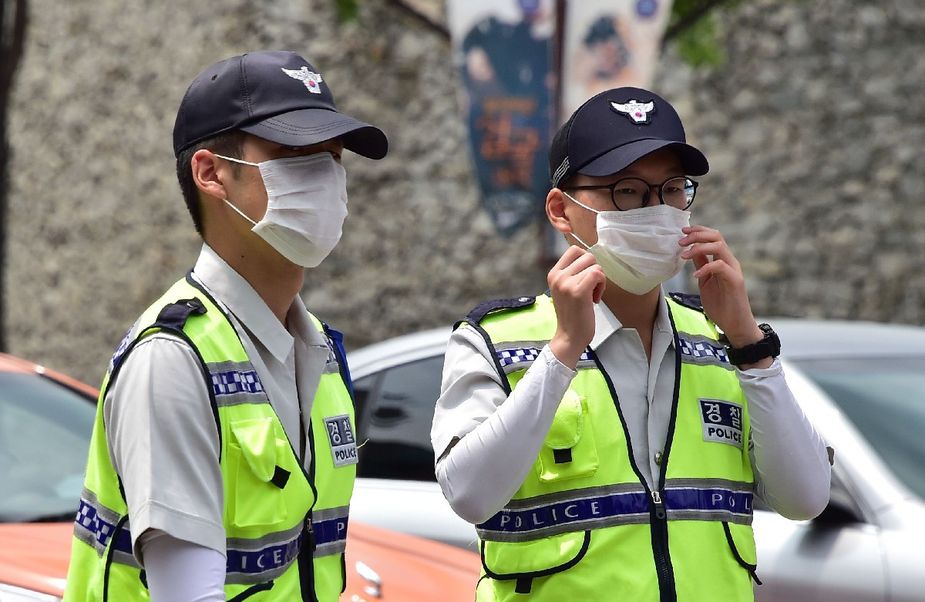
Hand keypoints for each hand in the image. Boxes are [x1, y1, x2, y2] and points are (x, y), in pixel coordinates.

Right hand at [547, 246, 605, 368]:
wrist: (569, 336)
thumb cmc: (572, 313)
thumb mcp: (565, 289)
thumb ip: (573, 273)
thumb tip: (590, 258)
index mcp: (554, 273)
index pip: (574, 250)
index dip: (586, 260)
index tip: (586, 276)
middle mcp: (558, 276)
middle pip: (587, 256)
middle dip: (594, 270)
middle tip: (591, 287)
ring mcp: (566, 283)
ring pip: (595, 265)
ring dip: (599, 280)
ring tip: (592, 295)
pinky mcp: (578, 291)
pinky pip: (598, 274)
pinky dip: (601, 286)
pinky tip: (595, 298)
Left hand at [679, 225, 763, 347]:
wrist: (734, 324)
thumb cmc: (720, 305)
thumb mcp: (705, 282)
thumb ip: (701, 266)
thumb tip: (691, 251)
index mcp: (722, 260)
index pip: (713, 237)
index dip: (698, 231)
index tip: (682, 232)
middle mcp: (730, 262)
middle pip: (716, 236)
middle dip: (697, 234)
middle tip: (681, 241)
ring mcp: (734, 270)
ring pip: (719, 246)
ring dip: (699, 247)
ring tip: (683, 255)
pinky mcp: (735, 281)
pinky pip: (720, 266)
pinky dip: (705, 267)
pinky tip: (694, 275)